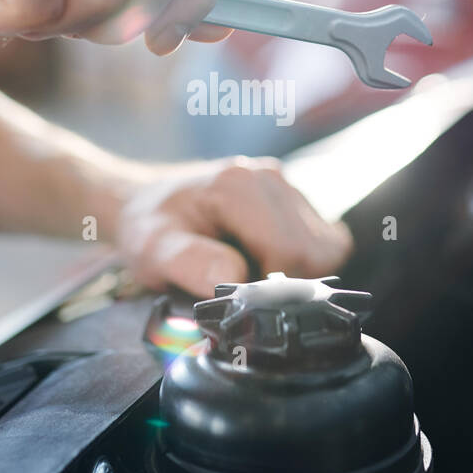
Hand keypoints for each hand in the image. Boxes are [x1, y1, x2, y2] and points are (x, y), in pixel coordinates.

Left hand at [113, 157, 352, 299]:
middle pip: (318, 250)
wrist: (145, 201)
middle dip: (288, 280)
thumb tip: (231, 278)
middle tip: (244, 284)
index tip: (240, 296)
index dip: (273, 286)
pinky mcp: (293, 197)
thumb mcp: (151, 249)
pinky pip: (323, 240)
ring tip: (251, 269)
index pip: (292, 251)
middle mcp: (270, 176)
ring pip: (327, 246)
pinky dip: (301, 260)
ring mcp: (285, 183)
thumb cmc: (148, 227)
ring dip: (297, 270)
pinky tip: (263, 259)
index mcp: (239, 185)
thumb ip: (188, 262)